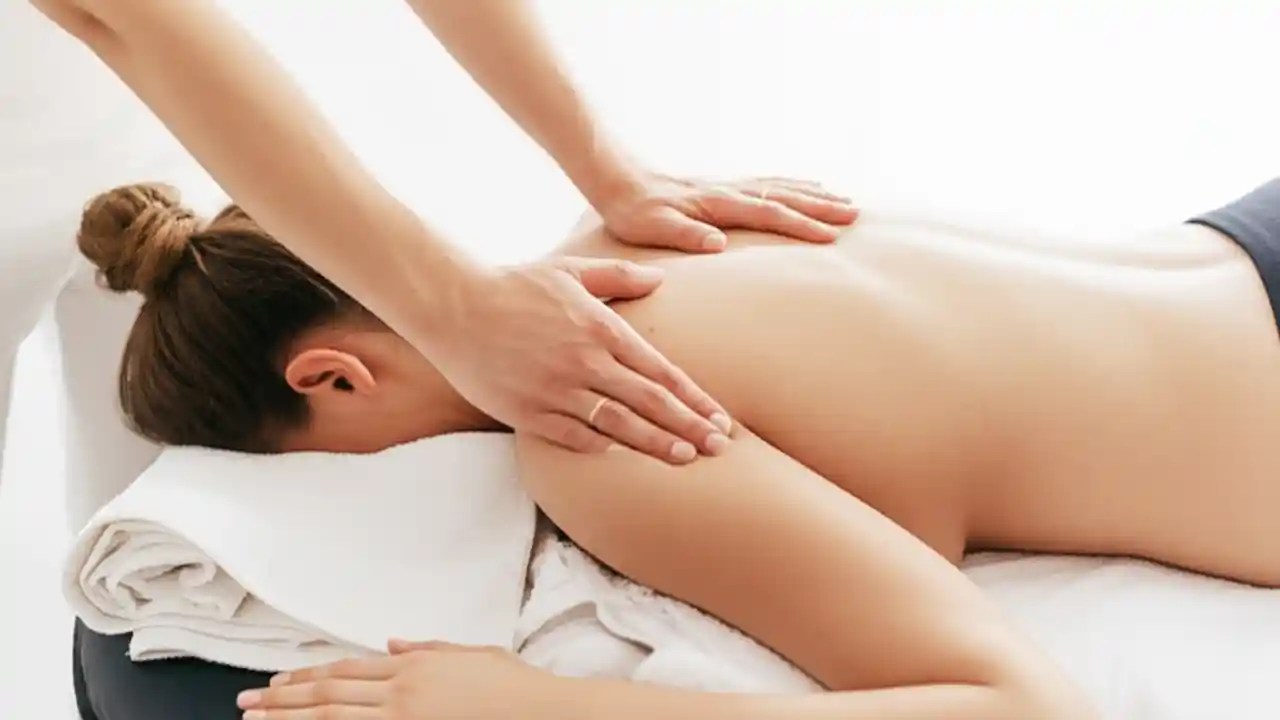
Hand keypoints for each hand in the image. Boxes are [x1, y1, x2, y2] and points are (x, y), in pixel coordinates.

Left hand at [238, 640, 555, 718]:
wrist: (539, 708)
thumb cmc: (511, 684)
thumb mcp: (468, 654)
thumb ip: (425, 649)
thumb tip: (390, 645)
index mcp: (413, 665)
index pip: (345, 670)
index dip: (306, 677)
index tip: (275, 683)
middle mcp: (402, 690)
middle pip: (329, 693)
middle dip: (282, 699)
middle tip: (246, 705)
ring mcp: (406, 718)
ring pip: (334, 717)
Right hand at [430, 256, 730, 462]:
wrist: (455, 307)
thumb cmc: (514, 284)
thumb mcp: (571, 269)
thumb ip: (619, 276)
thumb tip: (659, 278)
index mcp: (602, 329)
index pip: (661, 372)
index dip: (695, 399)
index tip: (721, 418)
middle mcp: (586, 363)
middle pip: (650, 404)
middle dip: (690, 427)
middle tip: (720, 447)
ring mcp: (558, 391)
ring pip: (619, 426)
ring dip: (655, 445)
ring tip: (686, 458)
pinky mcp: (530, 413)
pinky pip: (575, 437)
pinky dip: (601, 447)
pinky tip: (623, 455)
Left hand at [596, 172, 858, 251]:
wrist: (617, 181)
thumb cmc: (634, 212)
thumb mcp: (653, 228)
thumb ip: (686, 235)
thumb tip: (718, 243)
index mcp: (717, 204)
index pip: (767, 214)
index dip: (800, 224)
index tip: (831, 236)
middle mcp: (729, 191)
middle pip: (783, 196)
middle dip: (820, 207)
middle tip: (855, 214)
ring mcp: (728, 187)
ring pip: (781, 187)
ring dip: (813, 194)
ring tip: (845, 201)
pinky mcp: (724, 188)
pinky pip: (769, 183)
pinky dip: (793, 184)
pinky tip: (808, 186)